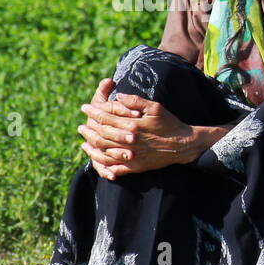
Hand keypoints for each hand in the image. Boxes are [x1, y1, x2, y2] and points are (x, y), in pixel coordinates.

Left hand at [79, 88, 199, 179]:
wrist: (182, 145)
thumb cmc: (169, 123)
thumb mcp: (155, 107)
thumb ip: (135, 101)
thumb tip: (118, 96)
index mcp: (132, 125)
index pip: (106, 117)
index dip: (93, 112)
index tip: (84, 107)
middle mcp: (129, 141)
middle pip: (101, 135)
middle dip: (88, 129)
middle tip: (81, 126)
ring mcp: (131, 156)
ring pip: (104, 152)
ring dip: (92, 147)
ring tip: (84, 142)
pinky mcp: (135, 167)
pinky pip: (114, 168)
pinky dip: (103, 165)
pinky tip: (97, 160)